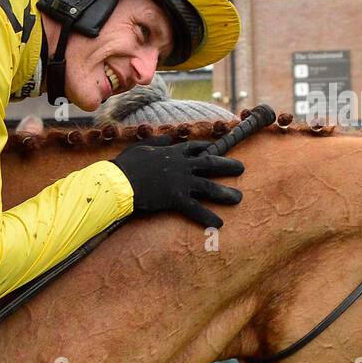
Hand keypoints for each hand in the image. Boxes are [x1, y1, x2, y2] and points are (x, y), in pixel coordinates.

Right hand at [111, 139, 244, 227]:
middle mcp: (181, 165)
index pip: (195, 148)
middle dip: (227, 166)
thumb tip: (167, 138)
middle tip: (242, 168)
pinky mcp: (176, 198)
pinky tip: (219, 223)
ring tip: (239, 198)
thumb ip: (156, 142)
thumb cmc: (125, 165)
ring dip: (225, 193)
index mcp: (172, 153)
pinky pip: (196, 208)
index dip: (208, 148)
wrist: (119, 181)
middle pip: (210, 164)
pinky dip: (207, 216)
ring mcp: (181, 181)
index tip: (218, 148)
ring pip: (209, 186)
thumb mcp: (141, 147)